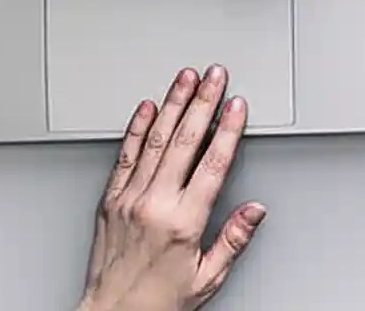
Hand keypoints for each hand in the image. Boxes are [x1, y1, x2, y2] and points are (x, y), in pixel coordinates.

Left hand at [78, 66, 265, 310]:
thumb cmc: (157, 302)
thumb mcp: (207, 277)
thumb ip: (233, 239)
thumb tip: (255, 211)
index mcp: (183, 222)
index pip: (212, 163)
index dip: (227, 129)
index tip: (236, 106)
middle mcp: (154, 204)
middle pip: (184, 141)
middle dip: (203, 102)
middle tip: (215, 76)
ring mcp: (129, 199)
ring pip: (154, 140)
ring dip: (173, 105)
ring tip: (185, 79)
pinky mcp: (110, 200)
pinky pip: (124, 155)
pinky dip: (136, 128)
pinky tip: (147, 107)